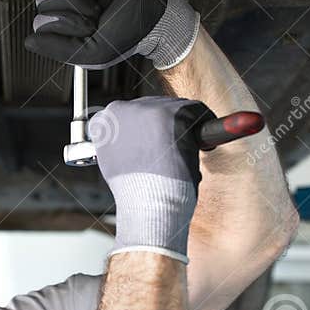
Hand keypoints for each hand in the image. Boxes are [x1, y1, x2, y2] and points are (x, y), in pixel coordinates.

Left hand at [24, 0, 199, 69]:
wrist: (154, 7)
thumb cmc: (128, 33)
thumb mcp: (95, 51)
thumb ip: (61, 50)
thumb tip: (28, 41)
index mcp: (61, 36)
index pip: (41, 22)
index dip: (66, 21)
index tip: (91, 25)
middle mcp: (61, 12)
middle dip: (74, 2)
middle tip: (97, 8)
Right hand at [88, 96, 216, 261]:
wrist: (148, 202)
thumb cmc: (135, 190)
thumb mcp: (113, 162)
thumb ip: (119, 142)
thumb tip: (136, 136)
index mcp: (105, 121)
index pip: (127, 112)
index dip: (144, 128)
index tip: (152, 141)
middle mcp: (122, 109)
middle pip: (152, 107)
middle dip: (165, 126)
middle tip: (171, 151)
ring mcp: (147, 109)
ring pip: (174, 108)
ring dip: (183, 127)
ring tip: (182, 154)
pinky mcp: (172, 113)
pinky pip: (196, 110)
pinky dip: (203, 124)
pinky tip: (199, 144)